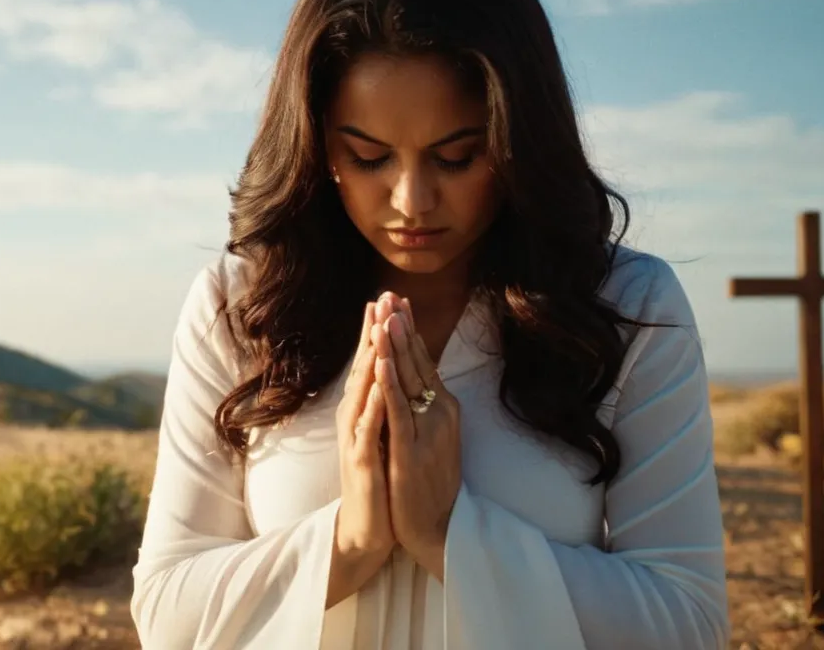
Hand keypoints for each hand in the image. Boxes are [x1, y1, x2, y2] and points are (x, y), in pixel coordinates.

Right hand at [333, 301, 394, 559]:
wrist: (367, 527)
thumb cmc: (379, 481)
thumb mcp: (383, 435)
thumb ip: (385, 404)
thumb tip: (392, 375)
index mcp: (363, 410)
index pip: (372, 363)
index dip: (378, 330)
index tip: (388, 298)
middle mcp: (355, 417)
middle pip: (365, 368)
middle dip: (374, 332)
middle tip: (381, 298)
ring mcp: (356, 437)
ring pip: (362, 391)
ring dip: (371, 359)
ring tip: (379, 328)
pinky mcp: (361, 460)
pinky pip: (368, 427)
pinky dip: (374, 404)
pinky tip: (381, 385)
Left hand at [372, 293, 460, 581]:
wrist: (436, 527)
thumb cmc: (430, 481)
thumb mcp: (432, 434)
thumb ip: (425, 404)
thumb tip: (417, 373)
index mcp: (443, 408)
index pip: (424, 361)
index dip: (409, 330)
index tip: (398, 301)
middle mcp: (439, 414)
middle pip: (417, 364)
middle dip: (401, 328)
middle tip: (390, 295)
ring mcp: (426, 432)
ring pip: (408, 382)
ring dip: (395, 349)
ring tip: (385, 319)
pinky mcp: (409, 452)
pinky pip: (397, 414)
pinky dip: (388, 387)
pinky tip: (380, 365)